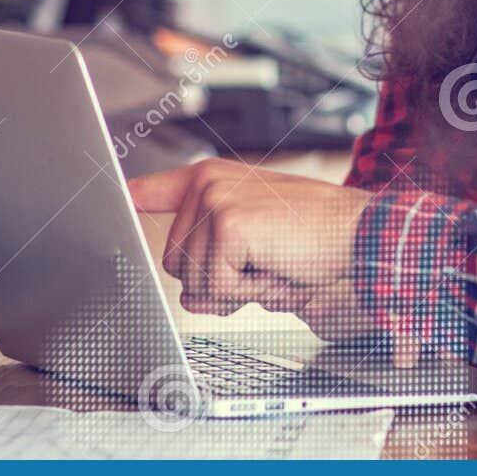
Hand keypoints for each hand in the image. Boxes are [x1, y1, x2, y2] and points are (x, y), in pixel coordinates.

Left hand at [126, 158, 371, 323]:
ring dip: (234, 287)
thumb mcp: (257, 250)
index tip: (115, 196)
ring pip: (192, 279)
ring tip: (272, 261)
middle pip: (174, 261)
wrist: (361, 236)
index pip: (155, 188)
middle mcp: (208, 183)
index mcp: (215, 180)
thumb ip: (214, 266)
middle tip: (262, 262)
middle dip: (216, 279)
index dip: (132, 196)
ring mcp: (216, 200)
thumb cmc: (319, 243)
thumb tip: (190, 294)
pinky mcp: (227, 224)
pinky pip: (215, 286)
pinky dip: (247, 291)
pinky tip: (274, 265)